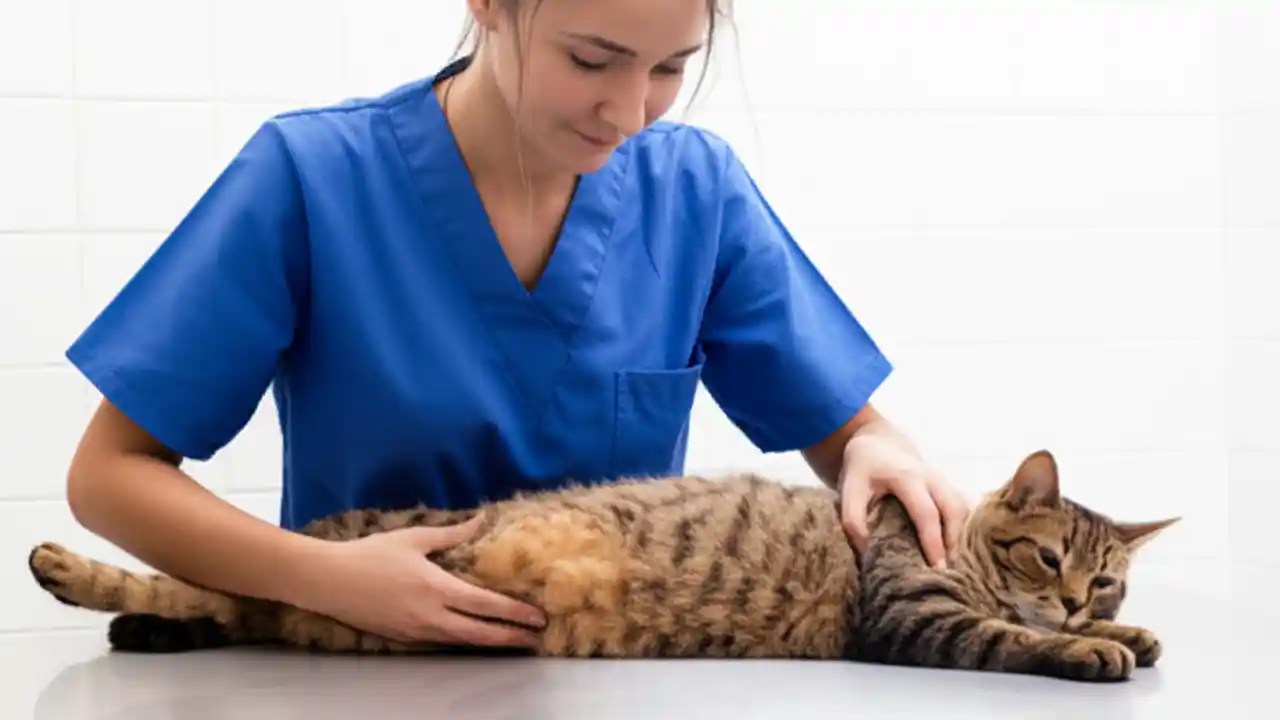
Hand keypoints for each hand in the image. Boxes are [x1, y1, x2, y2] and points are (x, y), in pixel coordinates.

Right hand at [291, 515, 546, 646]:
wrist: (329, 581)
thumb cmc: (370, 554)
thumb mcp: (413, 538)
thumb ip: (451, 534)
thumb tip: (480, 519)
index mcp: (437, 589)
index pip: (486, 605)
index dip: (515, 612)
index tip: (537, 617)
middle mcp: (430, 616)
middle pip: (479, 632)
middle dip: (510, 636)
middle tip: (534, 638)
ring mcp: (416, 631)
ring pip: (461, 641)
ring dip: (489, 641)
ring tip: (511, 640)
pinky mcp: (403, 638)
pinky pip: (441, 642)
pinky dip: (463, 641)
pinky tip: (473, 636)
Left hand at [837, 422, 968, 567]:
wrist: (877, 443)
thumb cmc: (863, 469)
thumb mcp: (849, 490)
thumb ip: (854, 520)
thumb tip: (867, 553)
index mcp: (907, 477)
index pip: (926, 513)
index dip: (933, 541)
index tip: (937, 567)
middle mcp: (931, 477)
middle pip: (954, 509)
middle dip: (954, 540)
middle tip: (948, 571)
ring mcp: (943, 480)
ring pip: (963, 507)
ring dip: (961, 535)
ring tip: (953, 563)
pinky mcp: (947, 486)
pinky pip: (964, 506)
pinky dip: (963, 527)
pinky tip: (957, 548)